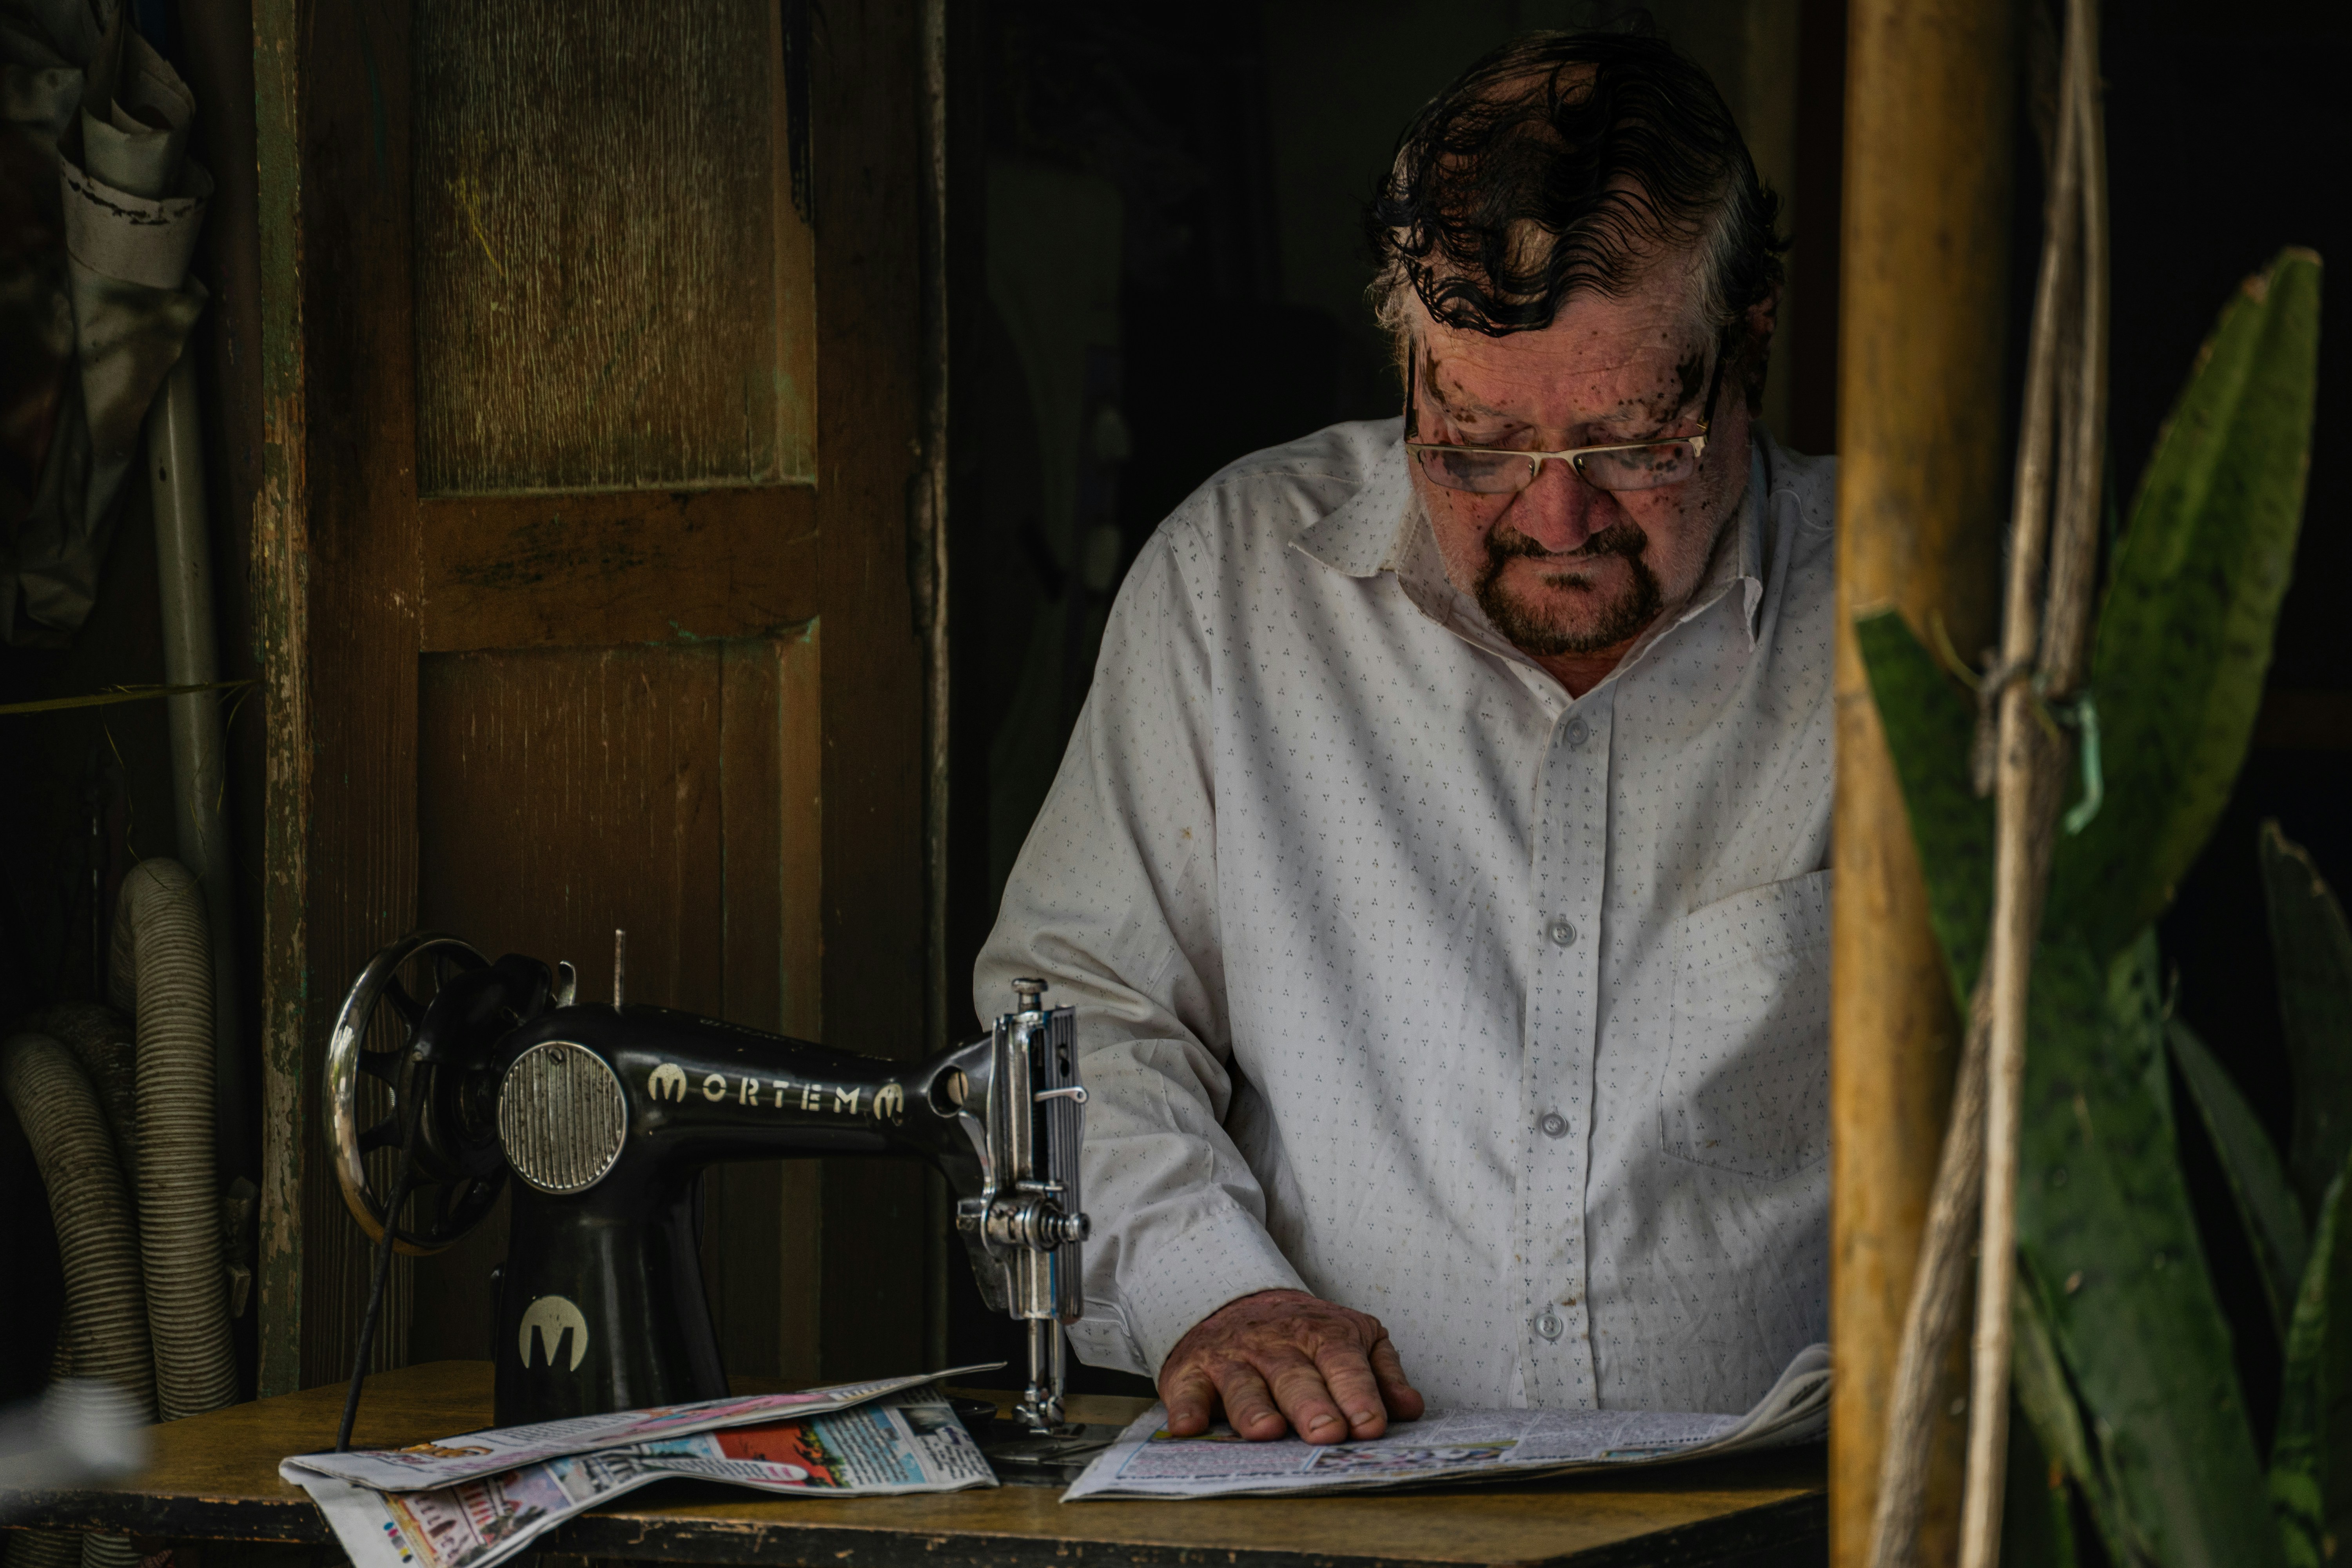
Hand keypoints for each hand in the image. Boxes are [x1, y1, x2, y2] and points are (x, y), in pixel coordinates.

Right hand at [1158, 1288, 1424, 1443]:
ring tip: (1267, 1431)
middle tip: (1327, 1433)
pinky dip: (1186, 1409)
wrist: (1232, 1299)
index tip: (1370, 1425)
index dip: (1358, 1395)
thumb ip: (1381, 1372)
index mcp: (1321, 1335)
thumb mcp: (1351, 1338)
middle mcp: (1275, 1345)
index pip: (1343, 1364)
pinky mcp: (1193, 1372)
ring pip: (1244, 1386)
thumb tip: (1411, 1408)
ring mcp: (1232, 1358)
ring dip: (1254, 1409)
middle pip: (1295, 1377)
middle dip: (1312, 1406)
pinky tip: (1188, 1428)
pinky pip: (1188, 1391)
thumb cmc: (1301, 1333)